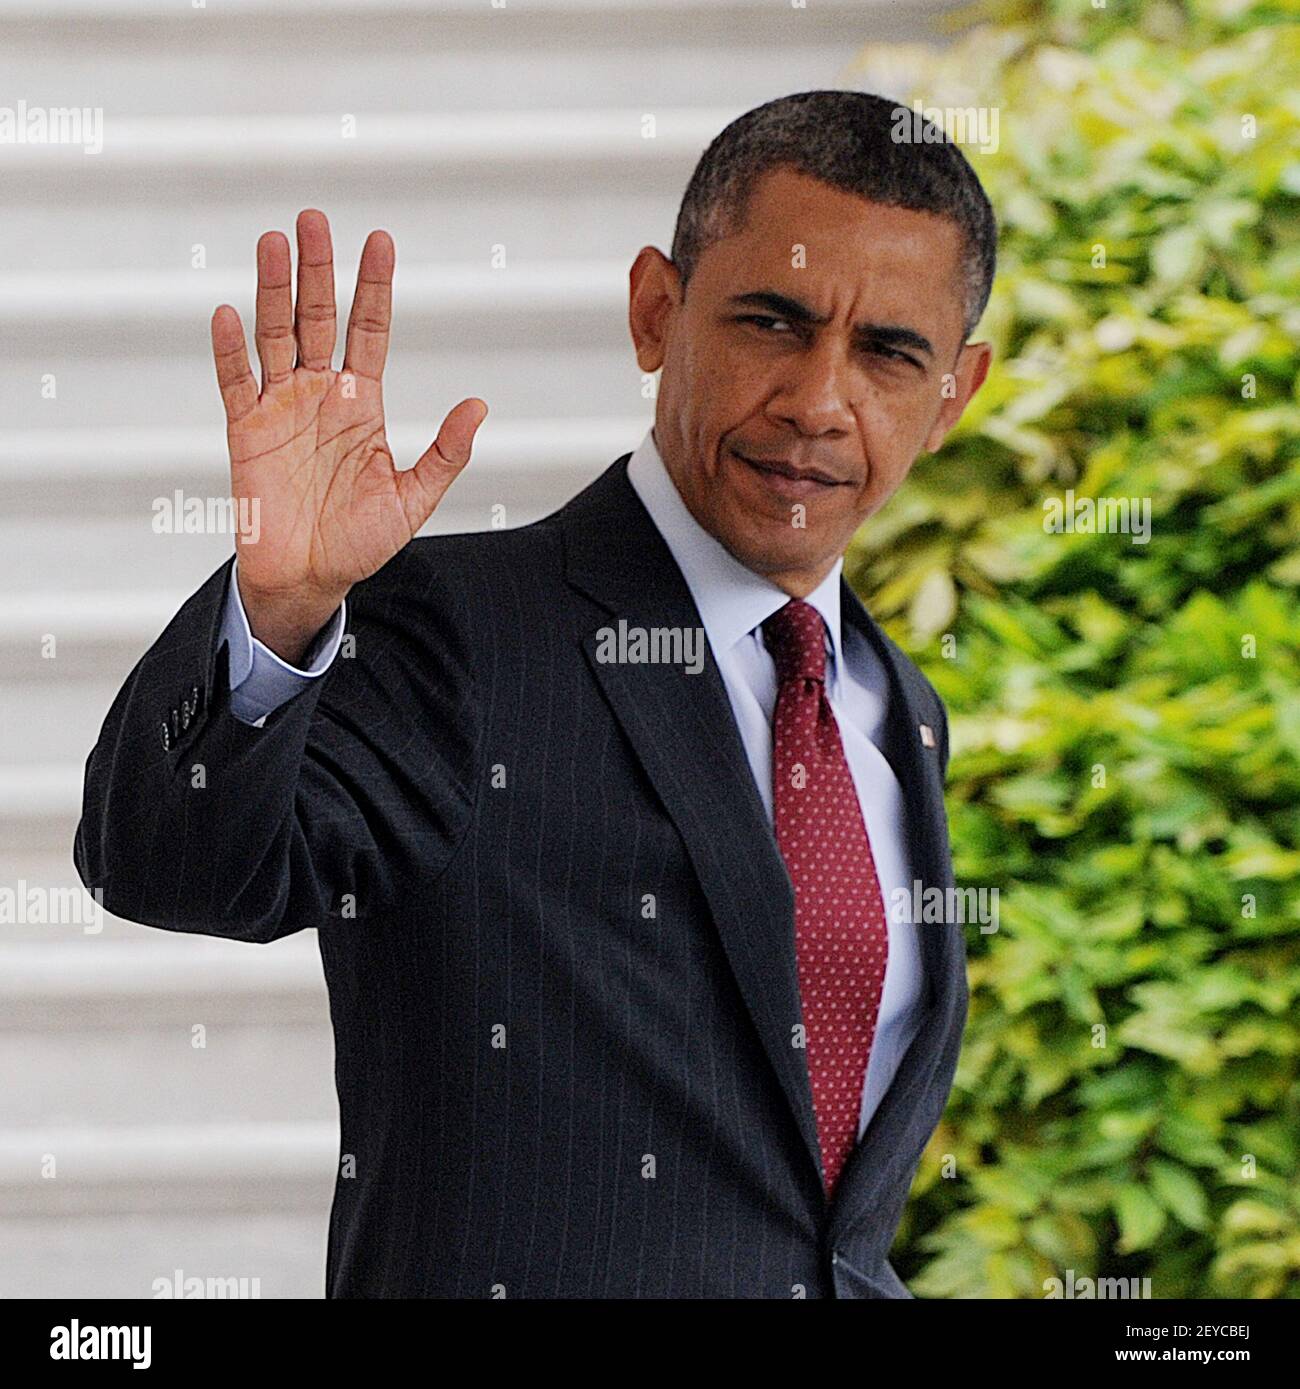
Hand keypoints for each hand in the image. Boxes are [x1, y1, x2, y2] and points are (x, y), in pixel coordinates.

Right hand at [210, 209, 486, 663]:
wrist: (310, 579)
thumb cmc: (360, 541)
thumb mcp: (414, 498)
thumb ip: (446, 452)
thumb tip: (480, 406)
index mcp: (361, 402)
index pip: (368, 330)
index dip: (373, 287)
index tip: (380, 240)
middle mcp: (320, 393)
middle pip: (316, 317)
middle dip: (317, 269)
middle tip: (314, 219)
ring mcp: (280, 408)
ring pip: (274, 335)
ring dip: (272, 290)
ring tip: (274, 243)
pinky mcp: (246, 432)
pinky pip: (236, 383)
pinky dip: (230, 350)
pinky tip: (229, 314)